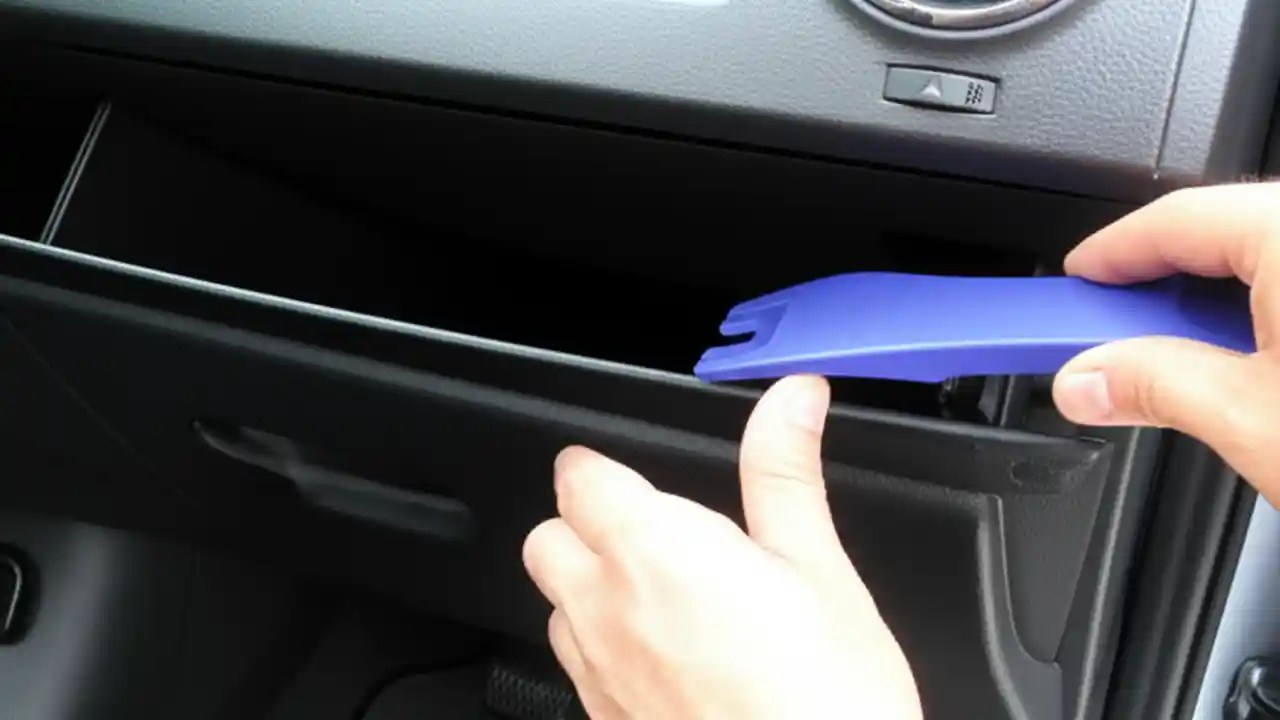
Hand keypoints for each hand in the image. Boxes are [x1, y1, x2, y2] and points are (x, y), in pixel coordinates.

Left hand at [522, 375, 920, 719]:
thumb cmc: (825, 701)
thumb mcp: (819, 568)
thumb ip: (785, 472)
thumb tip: (792, 399)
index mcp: (655, 550)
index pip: (579, 477)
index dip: (596, 465)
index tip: (620, 469)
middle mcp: (607, 609)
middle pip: (546, 539)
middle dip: (581, 524)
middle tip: (648, 531)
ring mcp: (598, 675)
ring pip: (556, 608)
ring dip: (589, 589)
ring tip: (664, 598)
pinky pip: (577, 670)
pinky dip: (603, 651)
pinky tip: (667, 661)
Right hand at [1054, 182, 1279, 504]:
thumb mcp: (1253, 420)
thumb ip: (1154, 386)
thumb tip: (1087, 379)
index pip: (1177, 219)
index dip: (1111, 254)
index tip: (1075, 281)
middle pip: (1227, 230)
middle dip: (1164, 283)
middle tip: (1113, 330)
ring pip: (1271, 255)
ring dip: (1223, 300)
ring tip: (1186, 358)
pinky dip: (1270, 308)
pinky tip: (1260, 360)